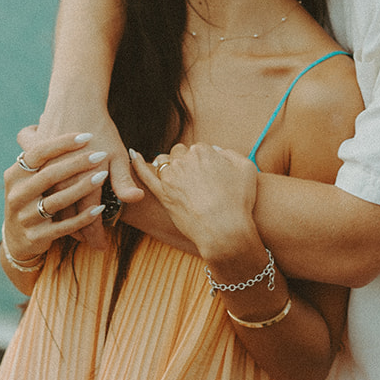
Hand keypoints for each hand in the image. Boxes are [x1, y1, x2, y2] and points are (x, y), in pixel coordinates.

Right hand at [3, 132, 108, 264]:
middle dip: (76, 165)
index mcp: (16, 174)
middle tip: (99, 155)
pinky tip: (99, 210)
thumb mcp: (39, 178)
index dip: (62, 143)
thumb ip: (45, 155)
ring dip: (81, 188)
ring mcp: (24, 216)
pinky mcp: (35, 236)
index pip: (38, 153)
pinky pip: (63, 226)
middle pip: (49, 175)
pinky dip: (82, 218)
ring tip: (102, 177)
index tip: (86, 135)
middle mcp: (16, 194)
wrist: (16, 241)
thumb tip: (44, 125)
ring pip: (57, 200)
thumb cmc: (34, 199)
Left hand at [132, 143, 259, 261]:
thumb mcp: (246, 169)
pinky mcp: (162, 194)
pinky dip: (137, 164)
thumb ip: (231, 154)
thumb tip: (218, 152)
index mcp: (203, 151)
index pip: (200, 149)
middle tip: (198, 180)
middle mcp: (184, 160)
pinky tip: (133, 155)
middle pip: (181, 153)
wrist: (224, 229)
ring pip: (164, 162)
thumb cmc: (238, 201)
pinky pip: (145, 175)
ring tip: (178, 179)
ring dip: (169, 165)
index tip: (212, 175)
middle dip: (187, 162)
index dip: (206, 162)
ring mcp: (170, 177)